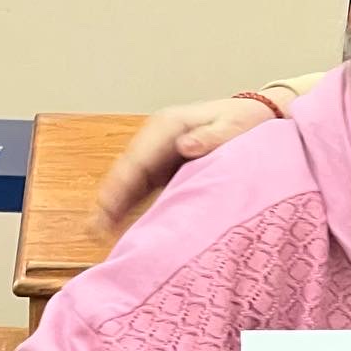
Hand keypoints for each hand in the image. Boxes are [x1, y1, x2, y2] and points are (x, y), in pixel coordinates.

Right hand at [91, 95, 281, 235]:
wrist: (254, 119)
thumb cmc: (245, 122)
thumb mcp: (233, 126)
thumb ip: (212, 136)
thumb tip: (185, 146)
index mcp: (170, 125)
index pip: (139, 155)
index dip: (122, 180)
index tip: (109, 202)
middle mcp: (158, 139)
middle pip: (127, 169)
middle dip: (110, 196)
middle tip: (95, 226)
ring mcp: (158, 153)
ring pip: (129, 180)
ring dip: (113, 204)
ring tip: (96, 231)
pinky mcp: (163, 168)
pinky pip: (141, 187)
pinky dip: (127, 204)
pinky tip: (114, 225)